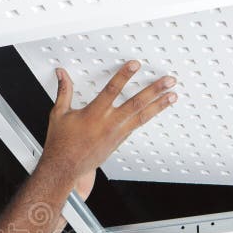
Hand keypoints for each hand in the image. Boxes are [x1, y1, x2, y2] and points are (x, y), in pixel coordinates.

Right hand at [41, 60, 176, 198]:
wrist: (65, 168)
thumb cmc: (61, 143)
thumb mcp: (59, 114)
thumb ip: (64, 91)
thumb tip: (62, 73)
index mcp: (94, 113)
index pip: (112, 90)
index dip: (124, 75)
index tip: (135, 64)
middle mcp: (108, 123)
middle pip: (136, 104)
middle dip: (154, 90)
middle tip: (169, 81)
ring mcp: (116, 133)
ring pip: (142, 117)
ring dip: (159, 105)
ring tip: (172, 96)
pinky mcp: (119, 141)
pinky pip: (137, 126)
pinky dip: (148, 117)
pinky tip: (157, 110)